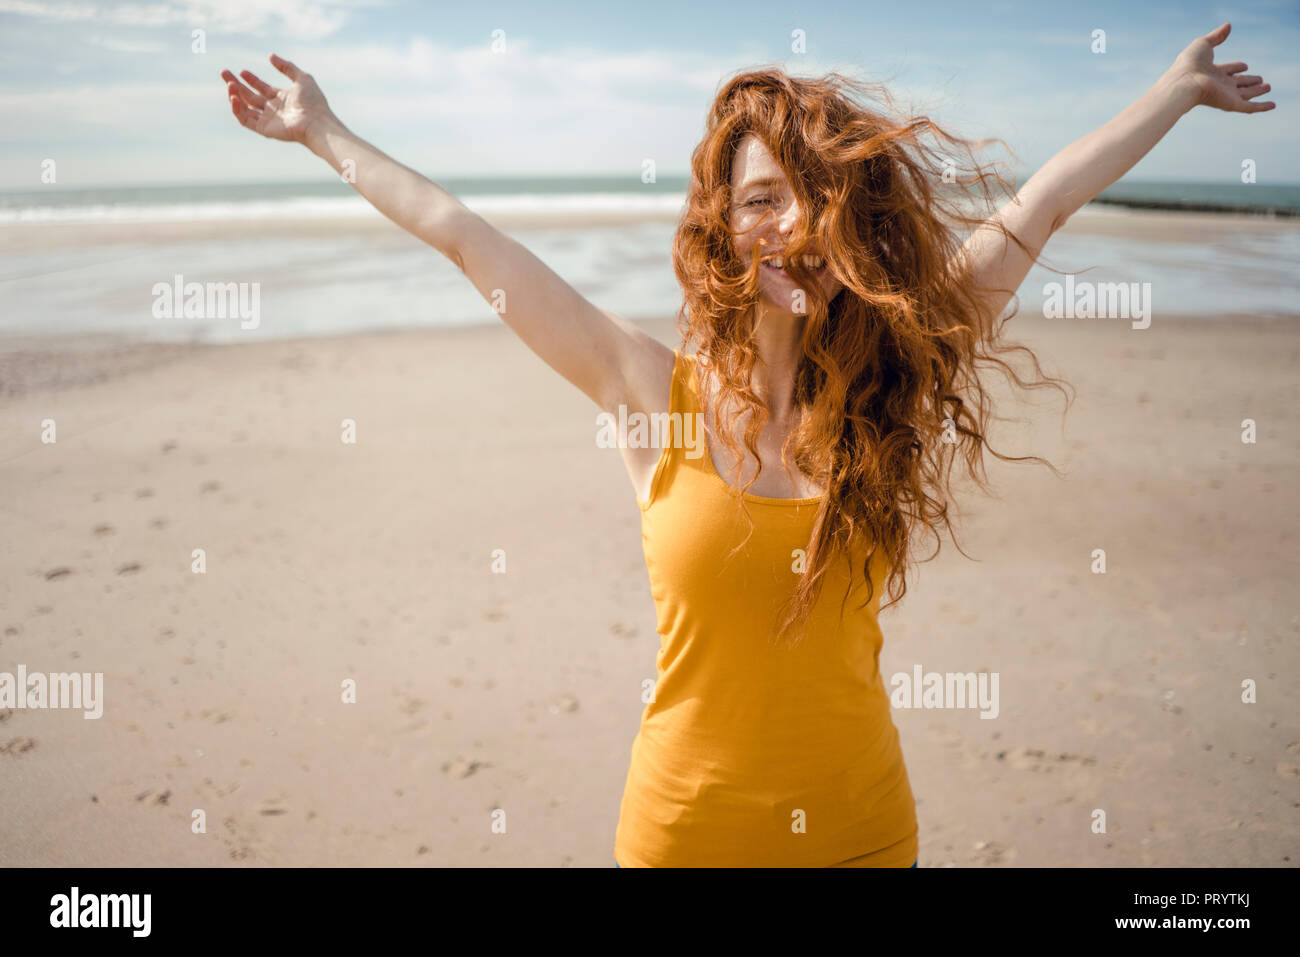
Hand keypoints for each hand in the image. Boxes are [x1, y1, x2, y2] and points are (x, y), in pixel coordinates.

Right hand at [220, 53, 336, 143]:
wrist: (316, 122)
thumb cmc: (313, 102)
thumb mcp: (302, 78)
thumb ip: (287, 66)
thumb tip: (271, 56)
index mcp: (282, 98)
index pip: (261, 88)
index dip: (251, 79)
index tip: (242, 71)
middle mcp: (273, 110)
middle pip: (249, 96)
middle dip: (236, 84)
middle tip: (224, 73)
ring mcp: (268, 120)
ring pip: (245, 108)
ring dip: (235, 95)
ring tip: (229, 84)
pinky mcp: (265, 130)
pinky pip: (246, 121)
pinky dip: (238, 110)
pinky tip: (233, 98)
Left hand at [1169, 22, 1274, 113]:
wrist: (1185, 82)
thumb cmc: (1189, 64)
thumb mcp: (1203, 44)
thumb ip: (1216, 36)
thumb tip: (1228, 26)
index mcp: (1212, 72)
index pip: (1227, 70)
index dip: (1236, 68)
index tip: (1244, 66)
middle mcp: (1219, 85)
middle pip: (1237, 83)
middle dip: (1249, 82)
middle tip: (1260, 79)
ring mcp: (1226, 95)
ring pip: (1246, 94)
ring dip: (1257, 91)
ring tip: (1267, 87)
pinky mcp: (1230, 104)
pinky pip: (1250, 108)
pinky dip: (1262, 106)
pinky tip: (1272, 105)